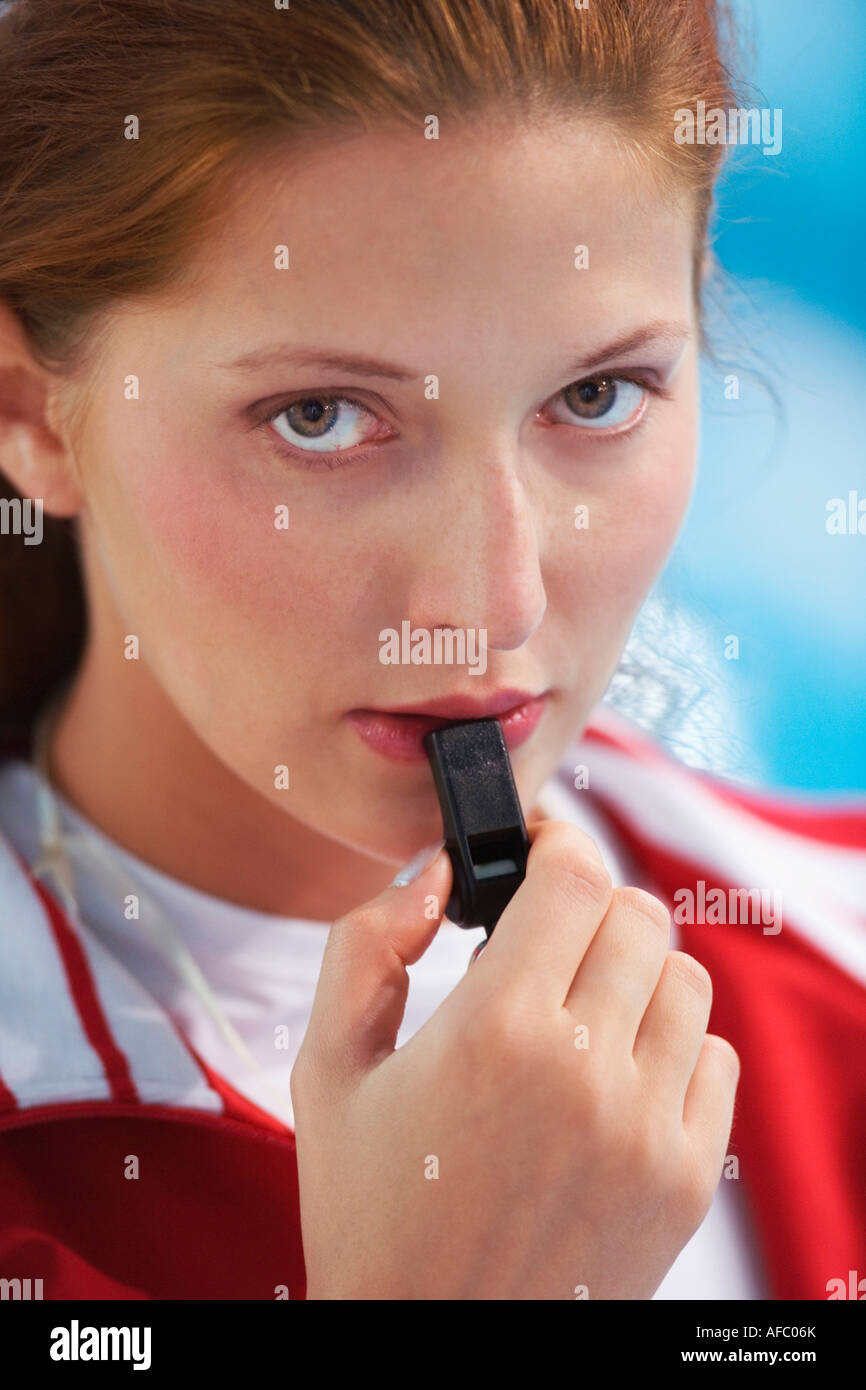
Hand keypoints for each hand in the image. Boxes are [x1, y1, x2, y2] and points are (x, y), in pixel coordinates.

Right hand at [291, 819, 738, 1298]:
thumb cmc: (370, 1209)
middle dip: (585, 907)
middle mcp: (587, 1073)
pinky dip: (669, 1044)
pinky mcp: (687, 1179)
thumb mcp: (327, 1067)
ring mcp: (650, 1129)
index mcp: (495, 1032)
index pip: (575, 876)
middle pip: (636, 914)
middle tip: (541, 939)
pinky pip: (714, 1057)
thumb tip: (437, 873)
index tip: (534, 852)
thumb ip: (368, 944)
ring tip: (575, 1008)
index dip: (555, 843)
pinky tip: (611, 1071)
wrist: (432, 1346)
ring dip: (630, 971)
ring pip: (683, 978)